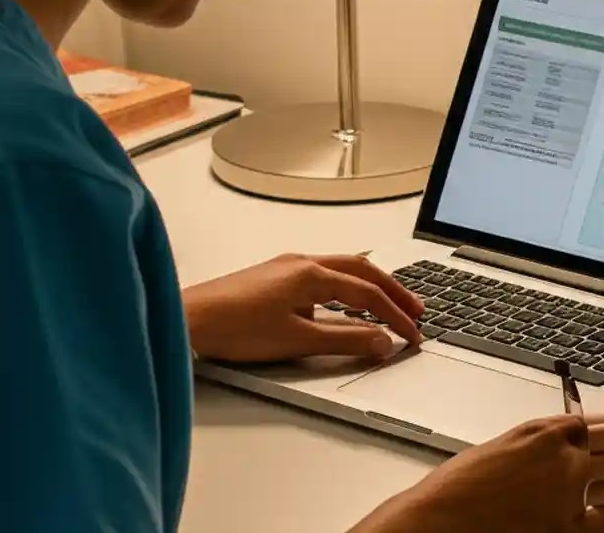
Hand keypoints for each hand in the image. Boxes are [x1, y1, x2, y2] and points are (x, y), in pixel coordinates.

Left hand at [183, 253, 423, 362]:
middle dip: (394, 290)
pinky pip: (325, 274)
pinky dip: (348, 286)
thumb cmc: (232, 327)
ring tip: (391, 302)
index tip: (412, 335)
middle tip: (417, 310)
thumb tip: (380, 342)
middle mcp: (302, 262)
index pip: (369, 294)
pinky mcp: (274, 276)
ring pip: (344, 268)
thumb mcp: (297, 340)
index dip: (395, 316)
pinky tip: (346, 303)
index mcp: (312, 273)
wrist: (186, 320)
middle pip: (363, 270)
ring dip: (372, 285)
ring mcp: (287, 266)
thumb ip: (344, 340)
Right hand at [352, 414, 603, 532]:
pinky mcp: (570, 528)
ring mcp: (570, 492)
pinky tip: (597, 513)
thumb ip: (539, 446)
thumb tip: (562, 449)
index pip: (599, 421)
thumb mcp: (503, 448)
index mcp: (543, 432)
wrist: (440, 521)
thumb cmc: (459, 489)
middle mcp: (563, 456)